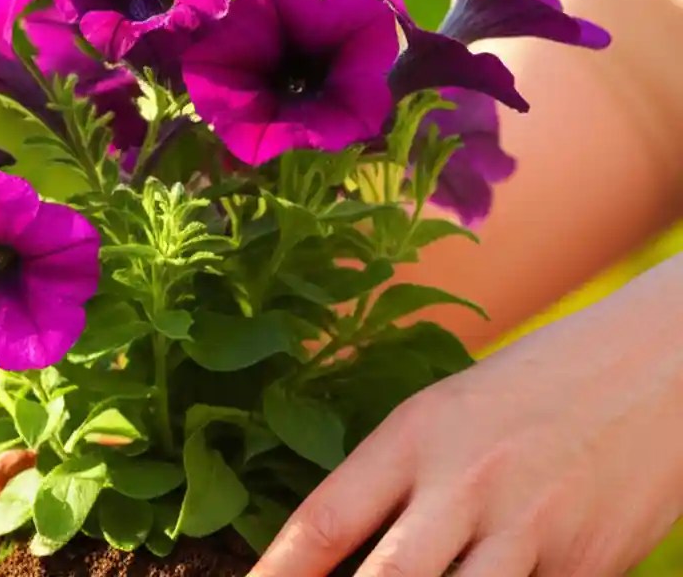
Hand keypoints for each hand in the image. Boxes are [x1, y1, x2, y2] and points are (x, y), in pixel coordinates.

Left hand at [250, 259, 682, 575]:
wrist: (662, 362)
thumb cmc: (538, 385)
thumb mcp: (449, 409)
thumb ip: (395, 479)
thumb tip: (342, 553)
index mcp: (417, 435)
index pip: (324, 521)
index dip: (275, 574)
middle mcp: (466, 484)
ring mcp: (531, 530)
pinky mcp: (590, 565)